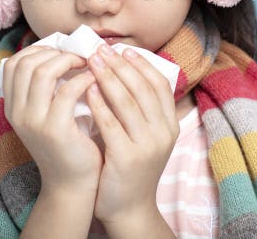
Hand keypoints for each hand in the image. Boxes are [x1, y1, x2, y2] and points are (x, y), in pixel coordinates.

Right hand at [2, 45, 102, 194]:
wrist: (73, 184)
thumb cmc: (68, 143)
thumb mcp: (48, 114)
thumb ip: (47, 88)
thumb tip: (64, 51)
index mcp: (13, 106)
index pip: (13, 63)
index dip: (38, 51)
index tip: (61, 52)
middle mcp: (17, 113)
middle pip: (26, 63)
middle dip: (55, 52)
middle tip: (78, 56)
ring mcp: (33, 121)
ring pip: (43, 72)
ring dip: (69, 61)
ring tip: (88, 64)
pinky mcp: (55, 130)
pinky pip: (67, 91)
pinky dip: (82, 79)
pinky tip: (94, 80)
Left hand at [85, 44, 179, 223]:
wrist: (129, 208)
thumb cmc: (131, 166)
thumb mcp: (145, 135)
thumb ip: (140, 108)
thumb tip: (124, 69)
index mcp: (169, 125)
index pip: (160, 85)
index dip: (142, 65)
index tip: (124, 50)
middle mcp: (163, 134)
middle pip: (143, 89)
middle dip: (121, 65)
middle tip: (102, 49)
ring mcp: (146, 147)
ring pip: (128, 103)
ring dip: (109, 78)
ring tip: (93, 61)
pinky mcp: (126, 158)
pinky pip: (111, 124)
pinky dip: (99, 104)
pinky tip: (87, 90)